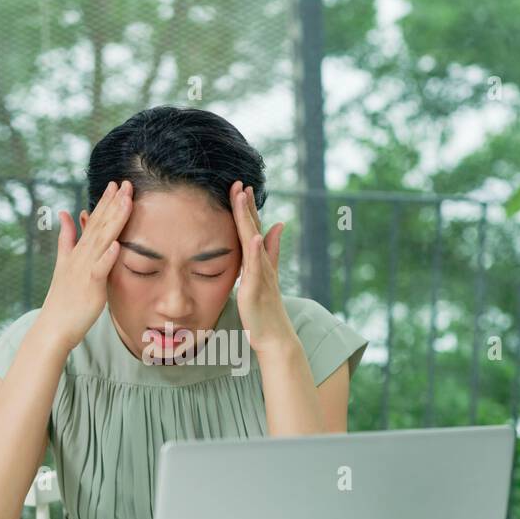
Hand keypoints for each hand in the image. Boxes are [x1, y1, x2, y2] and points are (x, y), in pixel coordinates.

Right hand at [37, 180, 132, 349]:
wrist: (54, 325)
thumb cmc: (63, 298)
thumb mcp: (64, 262)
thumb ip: (67, 237)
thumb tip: (66, 212)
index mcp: (78, 250)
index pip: (94, 221)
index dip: (105, 202)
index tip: (116, 184)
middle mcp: (81, 255)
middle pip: (100, 225)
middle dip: (113, 203)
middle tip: (126, 183)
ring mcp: (84, 269)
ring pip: (102, 240)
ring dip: (114, 220)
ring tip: (126, 202)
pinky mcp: (90, 286)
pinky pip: (100, 269)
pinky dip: (108, 256)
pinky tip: (117, 244)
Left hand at [230, 180, 294, 355]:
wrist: (275, 335)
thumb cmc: (267, 308)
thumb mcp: (267, 275)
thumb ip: (272, 250)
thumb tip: (279, 225)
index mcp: (260, 260)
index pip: (253, 228)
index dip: (247, 208)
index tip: (241, 187)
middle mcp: (262, 263)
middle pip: (253, 228)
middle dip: (246, 205)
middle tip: (240, 182)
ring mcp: (261, 274)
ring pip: (252, 241)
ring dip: (248, 219)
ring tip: (242, 198)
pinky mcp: (257, 288)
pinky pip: (256, 267)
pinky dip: (256, 250)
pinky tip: (253, 235)